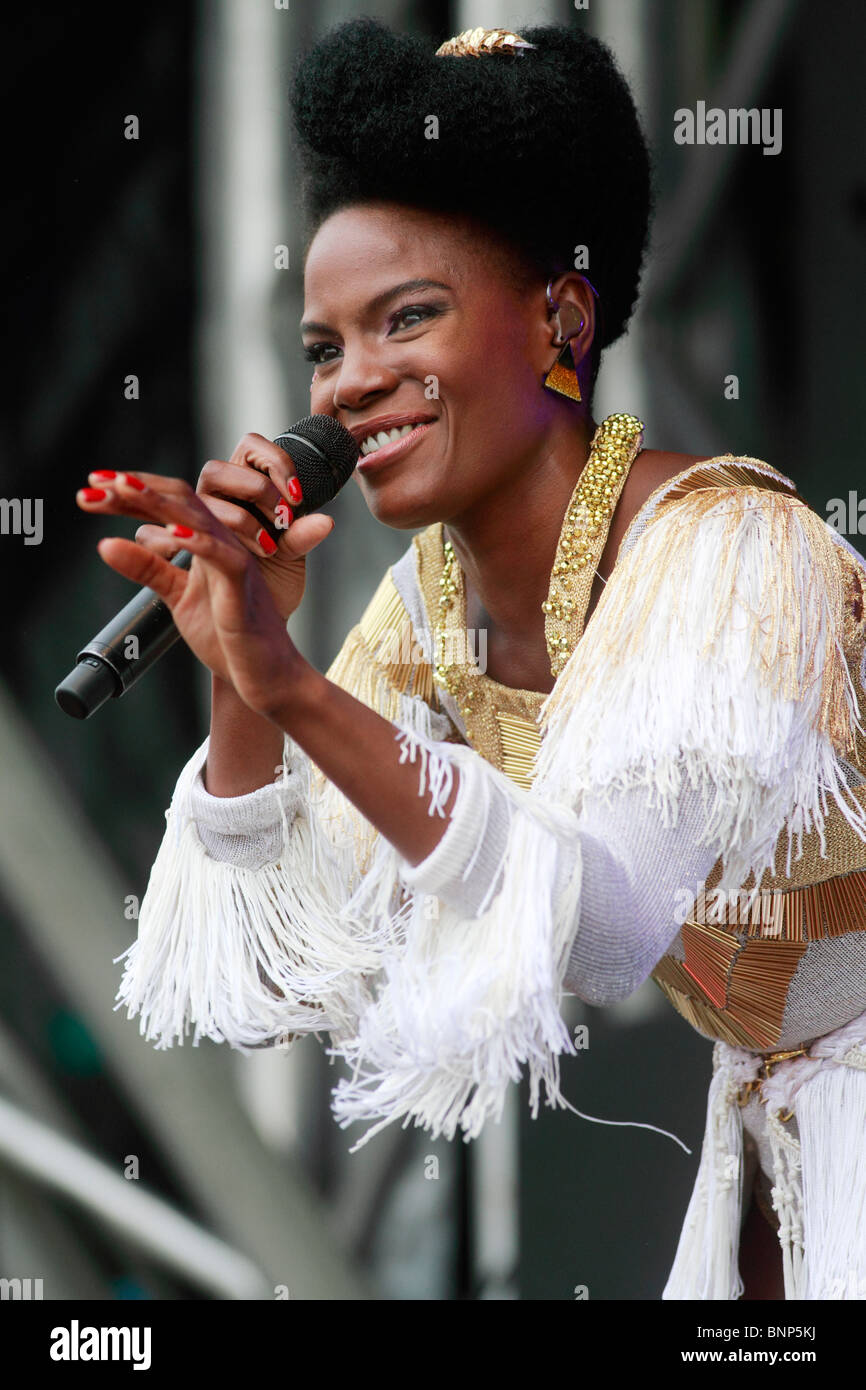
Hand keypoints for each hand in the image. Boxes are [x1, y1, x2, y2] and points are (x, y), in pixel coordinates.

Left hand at [75, 470, 310, 718]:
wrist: (266, 671)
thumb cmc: (230, 634)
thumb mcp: (176, 596)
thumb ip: (147, 568)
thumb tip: (105, 544)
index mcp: (205, 542)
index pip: (165, 505)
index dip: (128, 492)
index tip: (91, 486)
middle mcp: (221, 541)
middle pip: (178, 498)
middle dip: (135, 486)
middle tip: (95, 480)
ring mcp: (234, 559)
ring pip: (197, 517)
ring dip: (158, 501)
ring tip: (124, 488)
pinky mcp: (243, 582)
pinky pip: (220, 554)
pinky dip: (196, 540)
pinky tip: (170, 533)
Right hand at [134, 433, 332, 620]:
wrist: (253, 624)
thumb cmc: (271, 585)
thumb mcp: (290, 559)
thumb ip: (301, 536)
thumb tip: (325, 522)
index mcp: (244, 487)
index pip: (253, 448)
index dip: (274, 463)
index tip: (296, 496)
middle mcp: (215, 498)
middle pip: (217, 469)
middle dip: (255, 490)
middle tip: (281, 520)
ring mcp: (192, 522)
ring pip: (190, 496)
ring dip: (231, 518)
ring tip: (263, 545)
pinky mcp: (173, 550)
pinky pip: (151, 536)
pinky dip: (164, 540)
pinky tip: (187, 545)